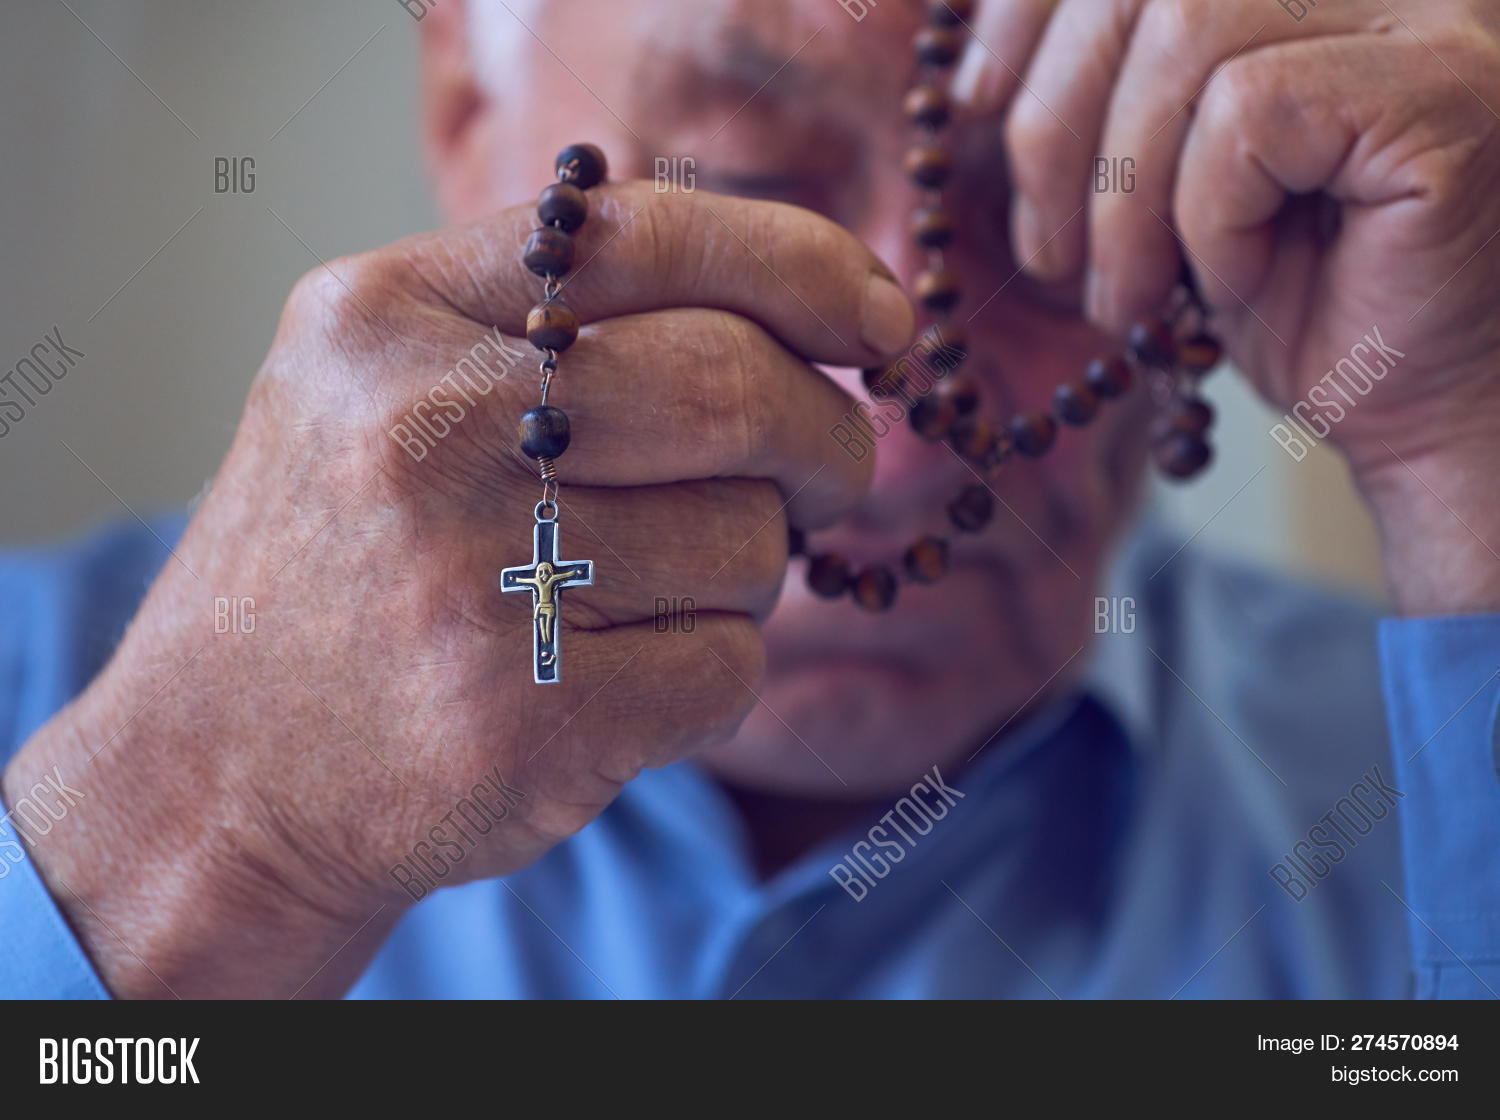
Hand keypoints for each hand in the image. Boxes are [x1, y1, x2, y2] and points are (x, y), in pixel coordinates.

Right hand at [1, 181, 911, 996]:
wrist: (219, 768)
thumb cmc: (345, 557)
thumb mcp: (388, 382)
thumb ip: (557, 316)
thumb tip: (804, 305)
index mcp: (389, 316)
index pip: (648, 233)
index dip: (805, 268)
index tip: (881, 321)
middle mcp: (420, 432)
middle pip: (735, 387)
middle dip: (826, 436)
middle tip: (828, 473)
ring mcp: (468, 585)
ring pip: (749, 539)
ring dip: (746, 568)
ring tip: (647, 590)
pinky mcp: (523, 722)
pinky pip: (729, 664)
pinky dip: (714, 669)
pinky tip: (622, 675)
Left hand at [959, 0, 1499, 611]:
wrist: (1413, 405)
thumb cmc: (1288, 294)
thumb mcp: (1156, 178)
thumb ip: (1098, 94)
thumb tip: (971, 58)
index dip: (1027, 8)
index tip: (972, 104)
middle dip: (1055, 129)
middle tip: (1052, 258)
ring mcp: (1428, 11)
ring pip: (1189, 33)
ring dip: (1123, 196)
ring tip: (1132, 298)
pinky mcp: (1446, 89)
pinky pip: (1252, 111)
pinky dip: (1208, 217)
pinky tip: (1235, 281)